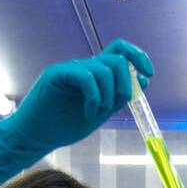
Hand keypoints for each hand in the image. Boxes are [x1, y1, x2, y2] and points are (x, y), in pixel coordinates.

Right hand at [0, 38, 152, 183]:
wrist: (38, 136)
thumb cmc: (66, 125)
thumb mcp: (101, 112)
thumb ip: (119, 97)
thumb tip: (143, 79)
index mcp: (96, 74)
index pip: (120, 51)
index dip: (138, 56)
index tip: (149, 73)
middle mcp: (85, 67)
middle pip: (116, 59)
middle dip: (124, 84)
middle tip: (115, 105)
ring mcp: (71, 69)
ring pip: (103, 69)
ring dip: (107, 96)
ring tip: (95, 113)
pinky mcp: (57, 74)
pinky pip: (86, 77)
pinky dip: (94, 97)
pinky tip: (88, 112)